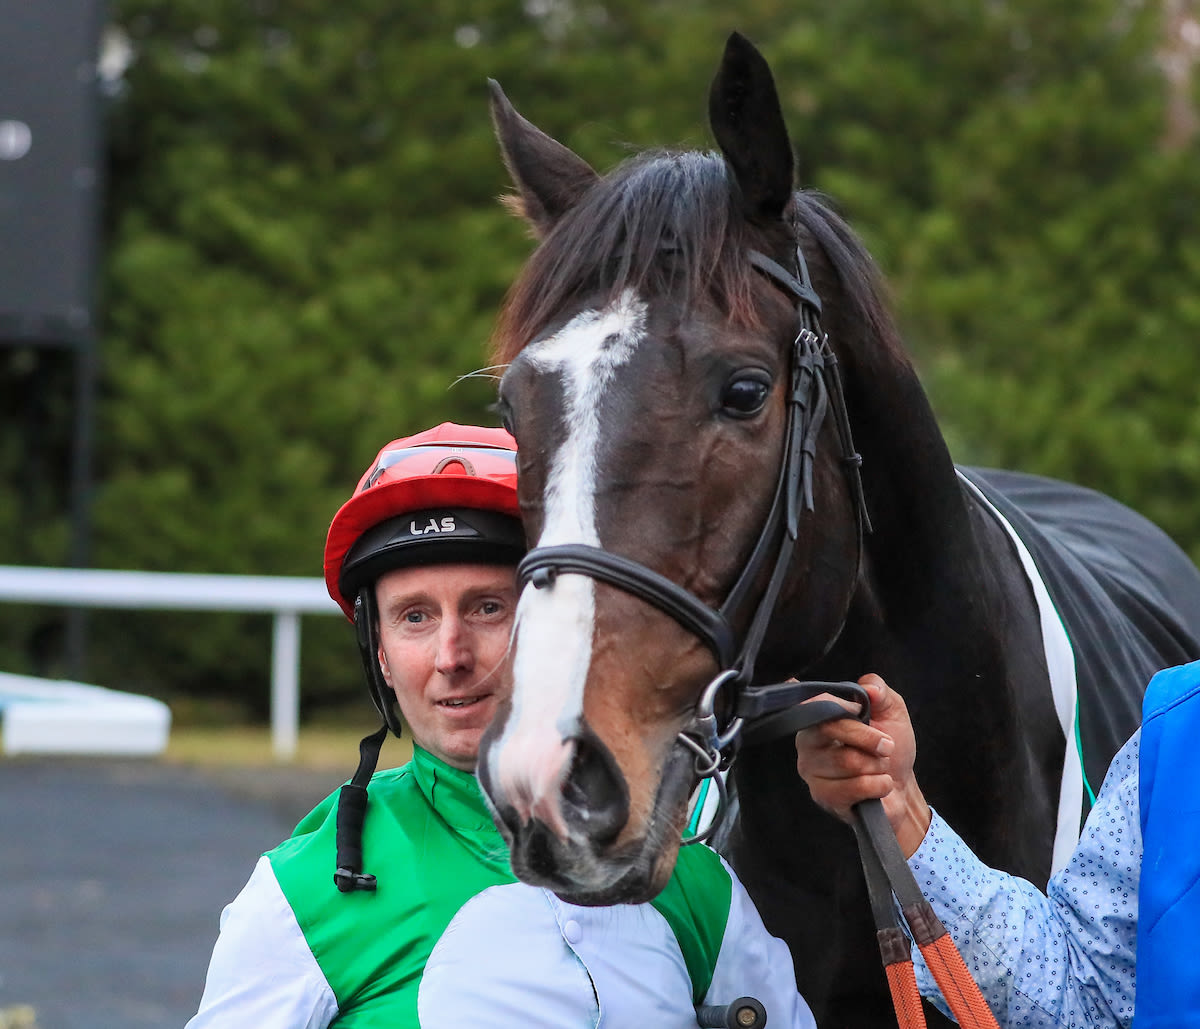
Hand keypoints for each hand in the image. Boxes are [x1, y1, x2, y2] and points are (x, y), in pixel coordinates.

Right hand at [794, 673, 930, 856]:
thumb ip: (880, 691)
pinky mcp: (823, 796)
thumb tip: (869, 688)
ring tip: (878, 769)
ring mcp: (811, 771)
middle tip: (886, 747)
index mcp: (818, 717)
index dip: (845, 709)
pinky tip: (878, 785)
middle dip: (869, 740)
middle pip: (831, 730)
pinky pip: (855, 787)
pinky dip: (878, 785)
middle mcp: (806, 741)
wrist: (900, 788)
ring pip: (847, 761)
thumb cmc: (890, 748)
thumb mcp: (891, 712)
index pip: (819, 704)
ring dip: (876, 766)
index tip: (866, 717)